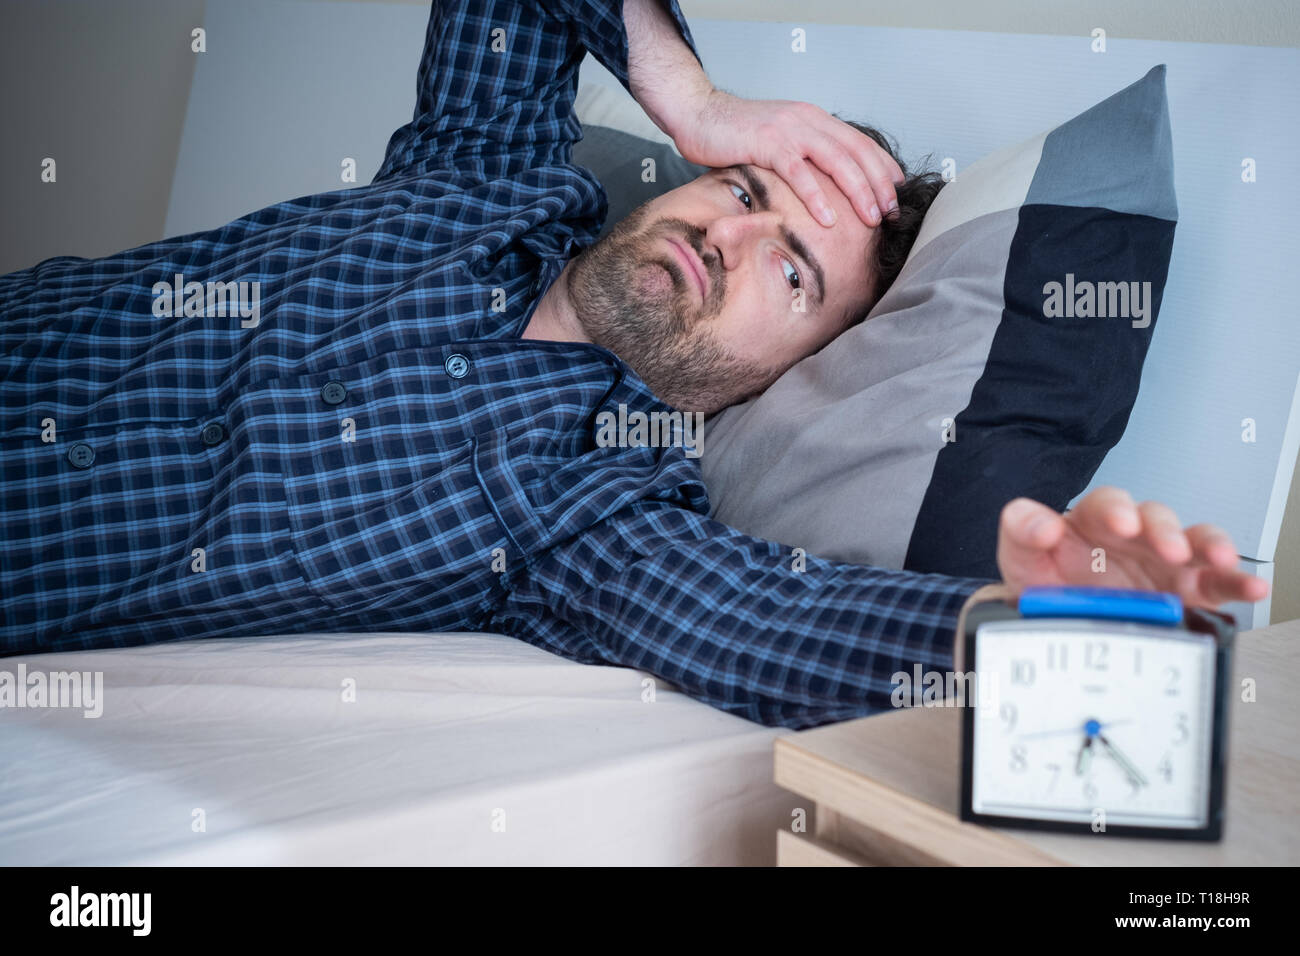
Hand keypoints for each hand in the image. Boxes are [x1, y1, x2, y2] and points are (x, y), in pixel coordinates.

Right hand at [670, 88, 903, 227]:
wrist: (699, 114)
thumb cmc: (735, 135)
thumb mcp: (778, 141)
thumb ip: (802, 155)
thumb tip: (822, 184)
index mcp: (814, 119)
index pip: (859, 142)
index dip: (883, 166)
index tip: (898, 191)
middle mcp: (808, 120)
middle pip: (856, 152)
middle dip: (879, 184)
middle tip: (893, 212)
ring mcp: (789, 130)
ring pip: (836, 161)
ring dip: (858, 192)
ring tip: (872, 218)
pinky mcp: (767, 144)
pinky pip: (799, 173)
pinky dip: (816, 197)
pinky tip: (829, 219)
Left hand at [995, 486, 1268, 609]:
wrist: (1048, 618)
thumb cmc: (1041, 578)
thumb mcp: (1020, 553)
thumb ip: (1021, 529)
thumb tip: (1042, 524)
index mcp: (1093, 521)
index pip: (1109, 503)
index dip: (1118, 509)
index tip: (1121, 523)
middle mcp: (1133, 536)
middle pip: (1156, 518)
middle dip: (1164, 531)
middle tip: (1167, 549)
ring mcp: (1161, 562)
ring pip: (1194, 542)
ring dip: (1210, 547)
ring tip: (1221, 559)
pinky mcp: (1183, 591)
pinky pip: (1215, 582)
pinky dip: (1235, 582)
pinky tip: (1251, 586)